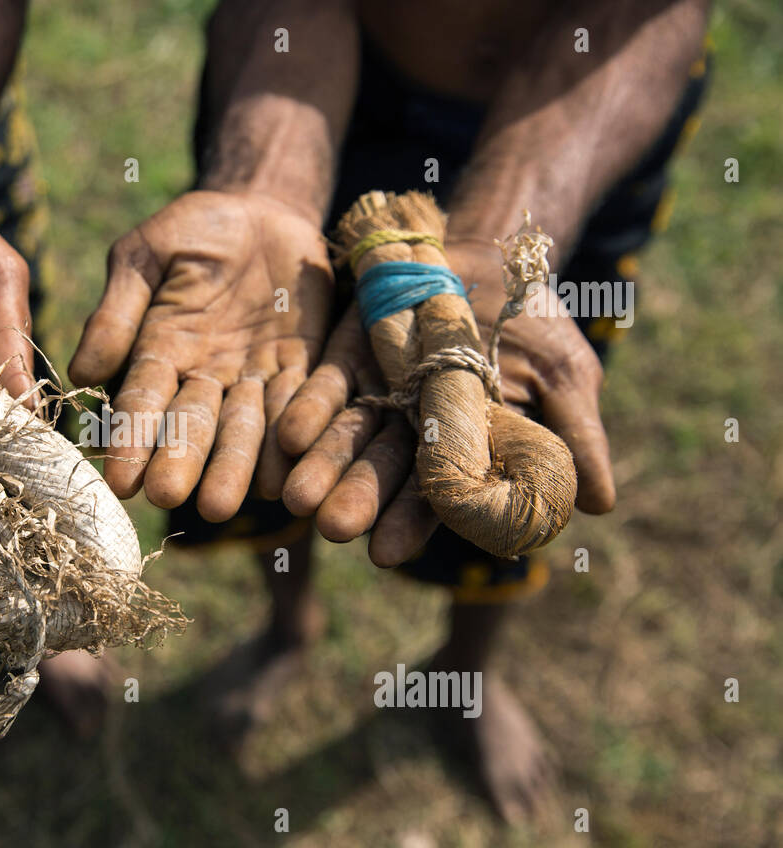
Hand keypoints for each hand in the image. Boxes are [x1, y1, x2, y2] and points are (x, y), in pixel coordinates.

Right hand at [68, 190, 330, 520]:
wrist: (264, 213)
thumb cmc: (193, 230)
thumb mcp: (146, 255)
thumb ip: (118, 310)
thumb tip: (81, 374)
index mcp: (159, 351)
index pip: (142, 400)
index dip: (130, 438)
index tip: (119, 479)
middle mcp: (204, 376)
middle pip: (192, 424)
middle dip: (181, 460)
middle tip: (168, 497)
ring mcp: (253, 377)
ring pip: (244, 428)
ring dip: (233, 467)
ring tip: (222, 507)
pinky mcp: (303, 370)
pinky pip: (299, 407)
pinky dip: (292, 441)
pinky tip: (282, 478)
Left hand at [276, 236, 615, 566]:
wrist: (491, 253)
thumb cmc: (535, 324)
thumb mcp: (565, 376)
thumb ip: (577, 439)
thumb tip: (602, 506)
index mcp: (464, 450)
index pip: (435, 497)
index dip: (409, 523)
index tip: (384, 553)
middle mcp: (413, 432)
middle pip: (382, 471)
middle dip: (356, 500)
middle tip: (331, 528)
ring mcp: (378, 392)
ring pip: (347, 436)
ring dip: (322, 466)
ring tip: (294, 499)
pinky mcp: (350, 356)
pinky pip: (325, 387)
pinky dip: (308, 410)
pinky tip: (287, 436)